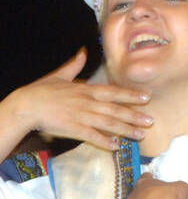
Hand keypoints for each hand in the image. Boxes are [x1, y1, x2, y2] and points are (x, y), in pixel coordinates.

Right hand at [1, 49, 151, 149]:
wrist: (25, 105)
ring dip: (126, 130)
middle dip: (135, 115)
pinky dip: (104, 141)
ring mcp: (82, 116)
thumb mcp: (60, 75)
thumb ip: (75, 65)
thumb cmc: (41, 91)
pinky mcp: (73, 129)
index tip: (147, 97)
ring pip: (108, 124)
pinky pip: (92, 136)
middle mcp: (88, 103)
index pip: (114, 92)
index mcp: (86, 90)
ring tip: (141, 135)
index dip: (131, 95)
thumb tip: (84, 51)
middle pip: (116, 109)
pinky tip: (116, 146)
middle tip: (151, 121)